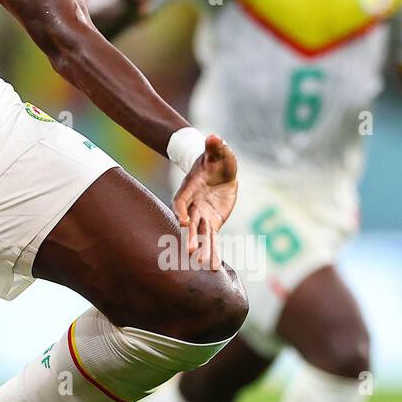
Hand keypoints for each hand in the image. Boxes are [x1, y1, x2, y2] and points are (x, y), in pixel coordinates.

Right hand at [170, 134, 237, 270]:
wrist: (218, 170)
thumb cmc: (216, 158)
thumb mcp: (219, 151)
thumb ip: (216, 146)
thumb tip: (214, 136)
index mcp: (191, 187)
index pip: (182, 200)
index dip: (182, 210)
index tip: (183, 222)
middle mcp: (193, 204)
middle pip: (190, 221)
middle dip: (191, 235)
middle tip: (191, 249)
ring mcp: (202, 214)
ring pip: (201, 233)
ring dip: (202, 247)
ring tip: (202, 262)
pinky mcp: (212, 222)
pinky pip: (212, 238)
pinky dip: (213, 250)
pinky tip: (214, 265)